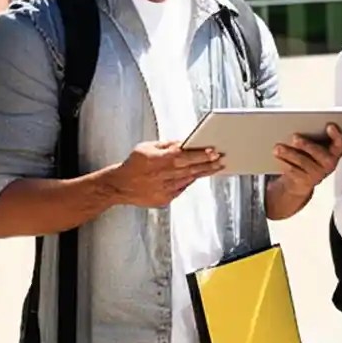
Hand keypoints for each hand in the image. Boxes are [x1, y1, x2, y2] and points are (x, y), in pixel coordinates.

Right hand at [107, 141, 223, 207]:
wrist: (120, 186)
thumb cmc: (133, 164)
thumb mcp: (146, 147)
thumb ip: (166, 145)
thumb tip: (183, 142)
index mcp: (158, 160)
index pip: (184, 156)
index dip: (200, 154)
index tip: (213, 151)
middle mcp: (163, 175)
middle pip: (190, 169)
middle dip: (208, 164)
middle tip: (222, 159)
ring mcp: (165, 189)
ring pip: (189, 180)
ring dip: (203, 173)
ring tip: (217, 167)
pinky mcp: (165, 199)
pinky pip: (181, 189)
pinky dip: (190, 181)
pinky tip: (199, 175)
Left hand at [274, 124, 341, 196]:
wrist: (302, 179)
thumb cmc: (309, 156)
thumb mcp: (314, 144)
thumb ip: (313, 135)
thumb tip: (300, 125)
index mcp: (334, 152)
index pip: (340, 143)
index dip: (336, 135)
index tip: (329, 126)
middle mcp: (329, 164)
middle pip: (319, 153)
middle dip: (306, 145)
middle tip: (295, 137)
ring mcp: (318, 174)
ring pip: (303, 162)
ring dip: (289, 154)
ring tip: (278, 147)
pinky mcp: (306, 182)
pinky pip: (294, 171)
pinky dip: (284, 163)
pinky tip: (277, 157)